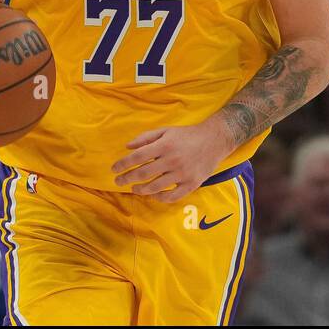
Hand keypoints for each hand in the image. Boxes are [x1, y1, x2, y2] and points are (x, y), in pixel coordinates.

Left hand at [111, 119, 234, 202]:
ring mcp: (182, 174)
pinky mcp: (191, 184)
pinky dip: (160, 198)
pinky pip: (172, 196)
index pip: (137, 157)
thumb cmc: (187, 135)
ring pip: (155, 187)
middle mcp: (172, 160)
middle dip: (127, 178)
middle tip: (118, 181)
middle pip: (143, 173)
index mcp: (164, 145)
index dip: (123, 164)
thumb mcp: (166, 130)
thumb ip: (145, 138)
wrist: (215, 140)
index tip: (114, 169)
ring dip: (140, 189)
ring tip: (134, 189)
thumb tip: (127, 147)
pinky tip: (153, 195)